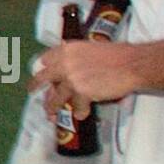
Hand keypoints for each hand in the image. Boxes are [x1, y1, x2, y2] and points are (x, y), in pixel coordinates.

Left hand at [28, 39, 143, 119]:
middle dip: (34, 86)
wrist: (133, 64)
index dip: (43, 66)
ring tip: (51, 114)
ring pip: (55, 98)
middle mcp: (64, 63)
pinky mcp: (80, 93)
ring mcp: (71, 79)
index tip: (42, 71)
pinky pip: (76, 107)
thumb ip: (76, 57)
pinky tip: (83, 114)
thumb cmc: (118, 55)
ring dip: (53, 107)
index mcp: (67, 50)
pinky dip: (80, 112)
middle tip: (31, 91)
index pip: (46, 58)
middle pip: (41, 78)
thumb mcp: (91, 49)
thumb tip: (66, 69)